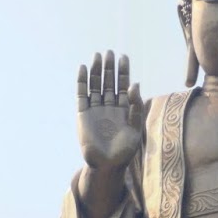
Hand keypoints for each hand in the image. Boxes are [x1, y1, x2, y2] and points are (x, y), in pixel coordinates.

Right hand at [77, 50, 144, 172]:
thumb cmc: (124, 151)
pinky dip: (82, 82)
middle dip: (109, 68)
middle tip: (109, 52)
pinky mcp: (83, 115)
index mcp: (123, 109)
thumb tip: (136, 84)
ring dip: (96, 71)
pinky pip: (82, 95)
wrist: (107, 165)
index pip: (123, 85)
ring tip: (97, 56)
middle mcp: (109, 107)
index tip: (123, 57)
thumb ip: (135, 107)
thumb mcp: (135, 128)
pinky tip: (83, 69)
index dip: (123, 71)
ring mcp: (95, 110)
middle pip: (108, 82)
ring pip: (95, 86)